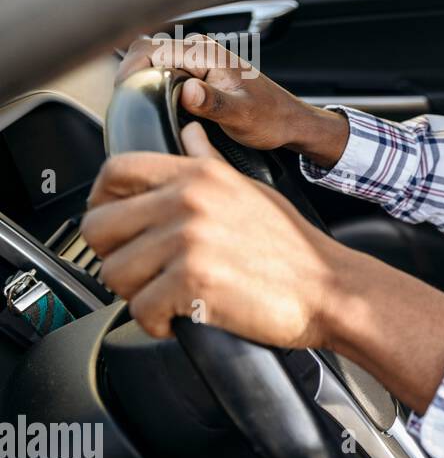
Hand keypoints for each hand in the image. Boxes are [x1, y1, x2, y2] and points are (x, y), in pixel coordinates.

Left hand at [82, 121, 443, 411]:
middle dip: (115, 257)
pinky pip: (140, 310)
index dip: (102, 201)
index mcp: (199, 177)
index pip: (116, 171)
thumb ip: (210, 163)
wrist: (331, 289)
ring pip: (114, 274)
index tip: (116, 226)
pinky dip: (156, 324)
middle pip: (99, 228)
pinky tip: (180, 319)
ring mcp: (190, 241)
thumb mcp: (252, 191)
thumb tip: (191, 133)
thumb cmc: (295, 248)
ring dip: (135, 294)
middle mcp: (189, 202)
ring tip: (167, 298)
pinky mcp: (193, 282)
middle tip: (144, 274)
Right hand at [117, 34, 348, 166]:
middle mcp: (200, 48)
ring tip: (135, 102)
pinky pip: (163, 68)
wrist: (290, 121)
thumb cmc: (271, 118)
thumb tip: (188, 91)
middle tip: (125, 103)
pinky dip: (151, 80)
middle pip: (146, 50)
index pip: (150, 50)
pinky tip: (151, 100)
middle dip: (129, 72)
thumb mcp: (241, 115)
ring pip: (152, 58)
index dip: (129, 71)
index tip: (122, 95)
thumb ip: (212, 103)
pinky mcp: (197, 69)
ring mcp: (198, 57)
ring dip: (139, 76)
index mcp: (206, 53)